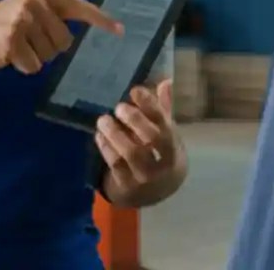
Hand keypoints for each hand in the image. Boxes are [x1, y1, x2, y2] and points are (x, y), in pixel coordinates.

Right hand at [0, 0, 121, 74]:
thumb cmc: (1, 25)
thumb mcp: (29, 11)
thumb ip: (54, 15)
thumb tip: (89, 24)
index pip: (78, 6)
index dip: (100, 20)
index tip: (120, 31)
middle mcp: (34, 1)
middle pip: (65, 40)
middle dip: (50, 48)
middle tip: (27, 41)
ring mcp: (22, 20)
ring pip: (51, 55)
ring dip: (35, 57)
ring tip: (16, 46)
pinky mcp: (12, 40)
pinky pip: (34, 66)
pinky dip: (23, 66)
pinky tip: (8, 54)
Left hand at [96, 79, 184, 205]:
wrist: (155, 193)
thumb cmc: (159, 154)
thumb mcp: (165, 134)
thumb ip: (163, 108)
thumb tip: (165, 81)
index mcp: (174, 144)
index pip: (165, 122)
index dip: (150, 105)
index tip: (135, 90)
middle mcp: (164, 162)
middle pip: (151, 138)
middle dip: (134, 119)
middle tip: (119, 107)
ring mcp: (146, 176)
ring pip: (131, 153)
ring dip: (115, 133)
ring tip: (103, 120)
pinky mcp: (128, 186)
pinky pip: (115, 165)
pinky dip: (106, 148)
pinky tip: (100, 136)